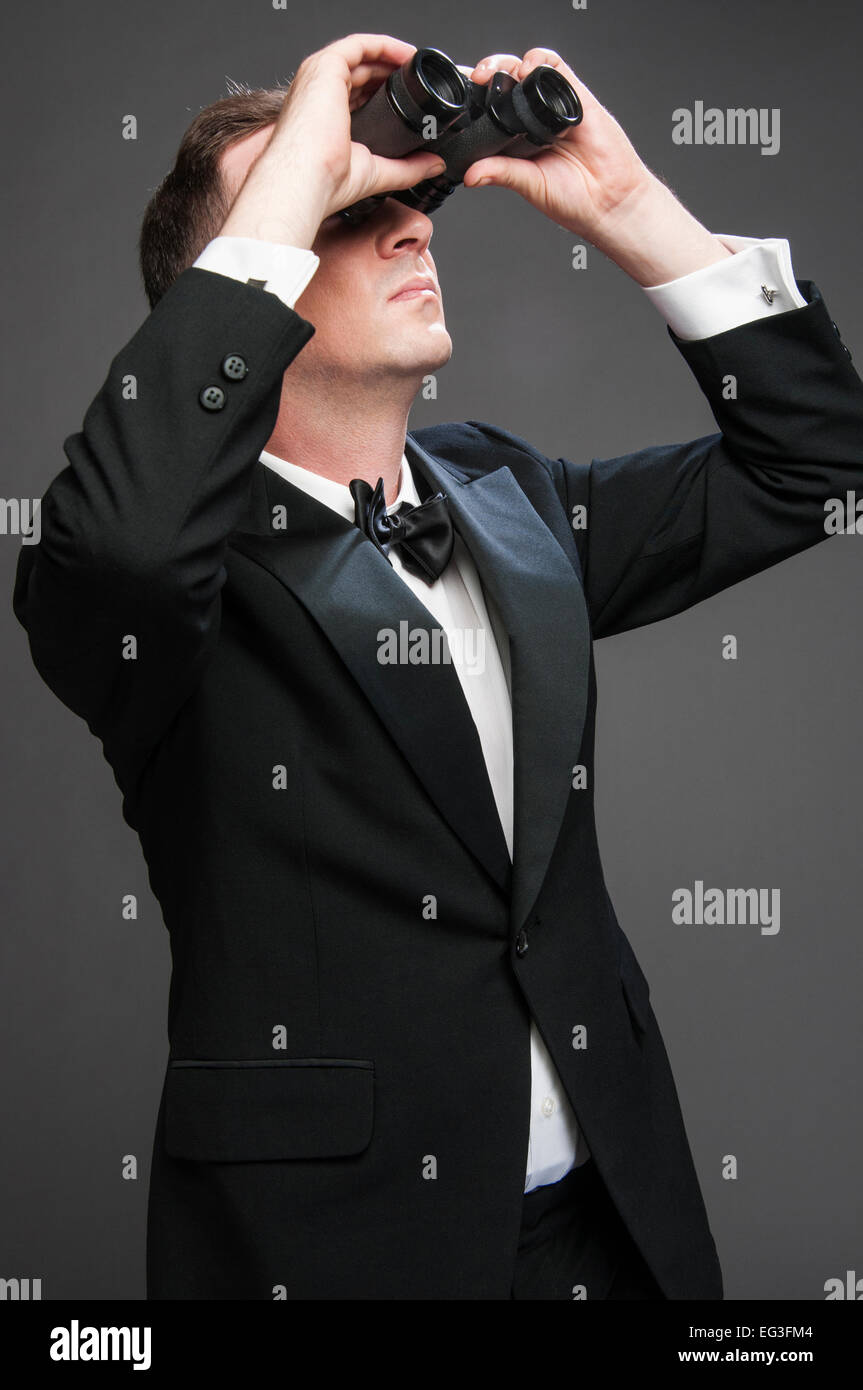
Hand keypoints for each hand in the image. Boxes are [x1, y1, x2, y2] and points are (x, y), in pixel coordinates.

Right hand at [220, 33, 446, 247]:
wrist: (307, 179)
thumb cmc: (324, 180)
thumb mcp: (376, 171)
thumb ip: (407, 168)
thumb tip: (434, 165)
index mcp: (327, 117)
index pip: (360, 94)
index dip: (388, 91)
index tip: (414, 98)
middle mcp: (321, 93)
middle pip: (363, 73)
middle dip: (394, 74)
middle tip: (422, 82)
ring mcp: (321, 77)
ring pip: (362, 56)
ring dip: (393, 57)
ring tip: (418, 67)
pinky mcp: (325, 66)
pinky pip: (360, 45)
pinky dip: (386, 46)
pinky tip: (407, 56)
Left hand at [463, 48, 651, 239]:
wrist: (609, 199)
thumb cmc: (573, 198)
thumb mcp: (528, 184)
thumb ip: (501, 172)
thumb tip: (469, 174)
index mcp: (515, 140)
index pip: (489, 110)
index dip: (473, 99)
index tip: (456, 99)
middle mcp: (531, 120)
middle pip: (503, 84)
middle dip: (485, 76)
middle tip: (473, 81)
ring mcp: (552, 107)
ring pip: (524, 70)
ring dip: (504, 64)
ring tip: (490, 74)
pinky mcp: (574, 97)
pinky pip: (554, 67)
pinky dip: (539, 61)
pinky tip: (527, 69)